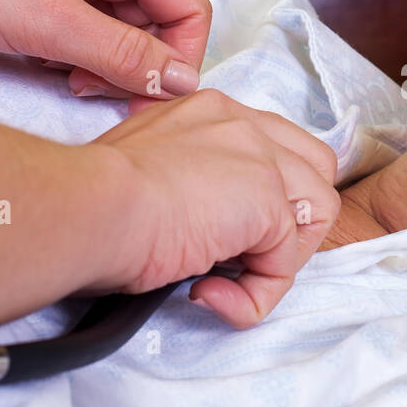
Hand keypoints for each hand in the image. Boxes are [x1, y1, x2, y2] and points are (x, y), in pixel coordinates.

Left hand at [0, 0, 211, 108]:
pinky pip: (90, 21)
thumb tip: (179, 80)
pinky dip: (75, 47)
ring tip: (60, 70)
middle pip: (156, 19)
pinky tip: (42, 54)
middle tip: (94, 89)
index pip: (189, 7)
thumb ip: (127, 57)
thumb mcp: (53, 26)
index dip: (178, 60)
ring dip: (100, 58)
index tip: (154, 97)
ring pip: (122, 25)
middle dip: (131, 62)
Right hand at [92, 89, 339, 327]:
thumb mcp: (149, 178)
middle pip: (316, 169)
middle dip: (294, 220)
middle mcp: (243, 124)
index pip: (273, 148)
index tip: (225, 234)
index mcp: (211, 112)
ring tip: (226, 279)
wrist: (89, 208)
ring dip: (278, 259)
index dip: (265, 198)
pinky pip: (286, 263)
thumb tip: (206, 230)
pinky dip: (256, 293)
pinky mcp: (269, 202)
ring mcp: (262, 160)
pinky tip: (209, 294)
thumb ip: (190, 188)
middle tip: (244, 256)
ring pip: (317, 212)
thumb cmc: (95, 201)